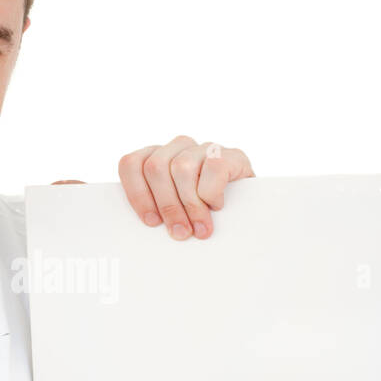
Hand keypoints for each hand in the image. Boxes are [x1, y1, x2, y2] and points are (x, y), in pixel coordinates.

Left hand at [118, 136, 254, 239]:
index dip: (137, 194)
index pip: (131, 164)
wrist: (249, 211)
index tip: (151, 222)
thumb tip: (143, 228)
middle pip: (155, 168)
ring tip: (200, 229)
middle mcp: (178, 147)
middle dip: (166, 205)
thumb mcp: (175, 212)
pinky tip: (217, 206)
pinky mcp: (230, 154)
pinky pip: (213, 168)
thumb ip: (156, 211)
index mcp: (156, 157)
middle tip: (179, 232)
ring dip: (190, 205)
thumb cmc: (203, 215)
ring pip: (181, 168)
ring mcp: (203, 148)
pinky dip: (212, 193)